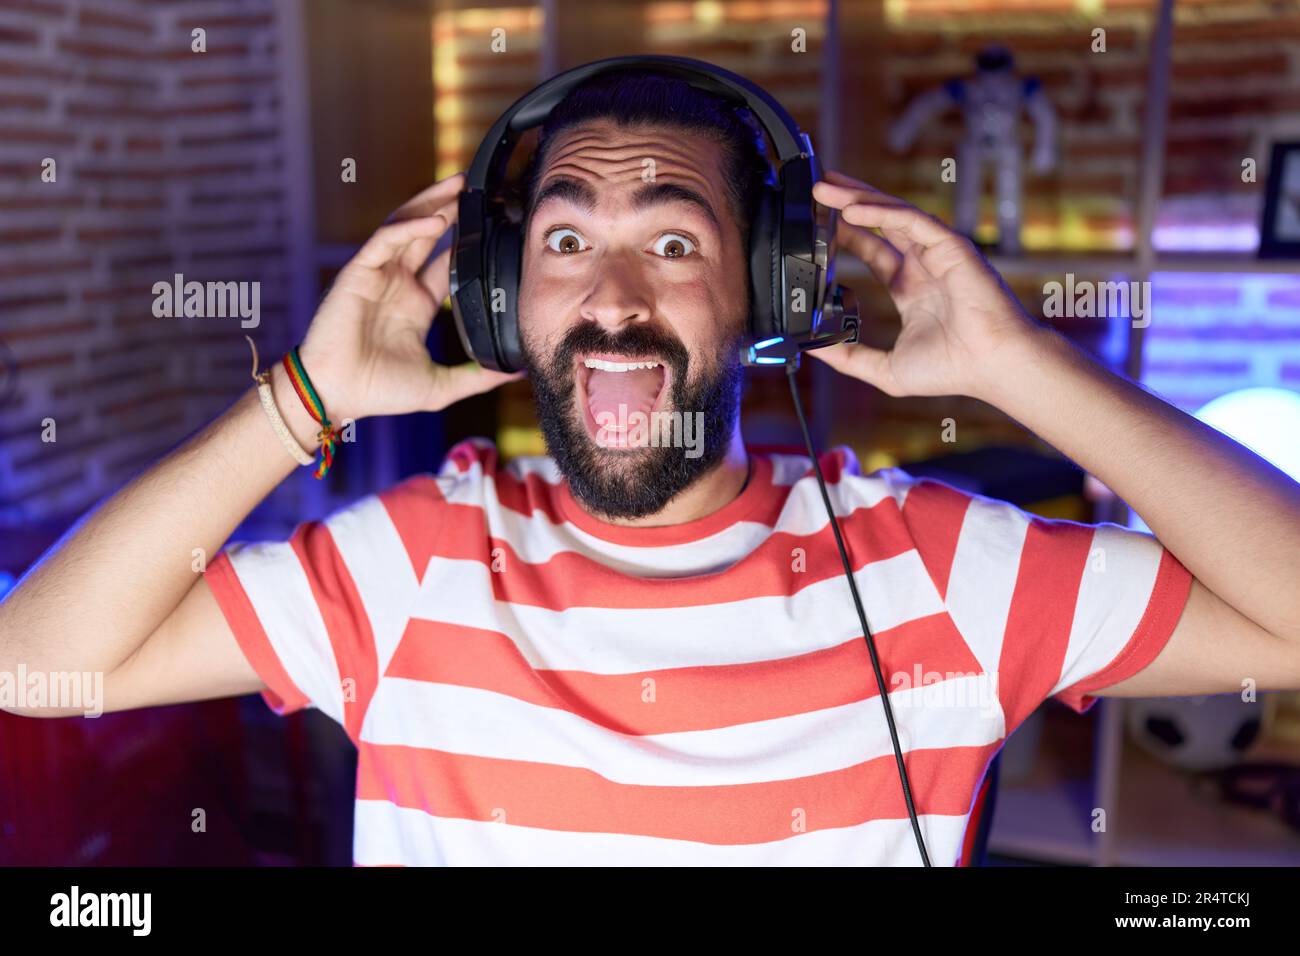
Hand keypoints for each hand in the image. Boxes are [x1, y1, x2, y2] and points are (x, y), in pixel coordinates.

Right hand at [296, 172, 523, 421]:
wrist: (337, 395)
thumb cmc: (379, 391)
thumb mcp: (441, 386)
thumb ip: (478, 377)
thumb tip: (517, 374)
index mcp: (417, 303)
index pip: (446, 261)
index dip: (467, 241)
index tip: (494, 225)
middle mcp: (398, 283)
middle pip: (427, 233)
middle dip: (450, 208)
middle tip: (477, 188)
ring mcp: (378, 275)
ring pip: (406, 226)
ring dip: (431, 204)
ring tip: (458, 186)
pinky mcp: (358, 272)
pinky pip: (385, 240)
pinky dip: (409, 227)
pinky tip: (435, 219)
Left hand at [809, 170, 1040, 399]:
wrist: (993, 365)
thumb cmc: (954, 369)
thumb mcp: (885, 368)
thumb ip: (849, 358)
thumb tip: (813, 350)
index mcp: (912, 289)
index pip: (874, 251)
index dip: (847, 234)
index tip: (818, 224)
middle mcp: (924, 265)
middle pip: (880, 223)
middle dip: (847, 203)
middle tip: (816, 189)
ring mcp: (937, 252)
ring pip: (892, 213)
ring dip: (857, 198)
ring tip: (824, 188)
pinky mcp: (949, 245)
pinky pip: (910, 220)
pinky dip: (880, 212)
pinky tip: (852, 209)